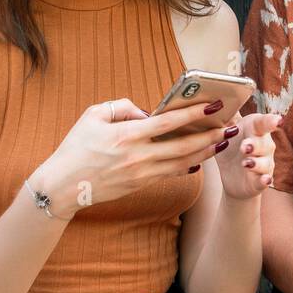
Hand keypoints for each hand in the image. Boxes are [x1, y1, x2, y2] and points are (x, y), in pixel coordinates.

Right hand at [32, 97, 236, 217]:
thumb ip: (121, 107)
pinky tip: (199, 160)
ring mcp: (141, 173)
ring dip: (204, 153)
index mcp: (127, 135)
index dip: (193, 113)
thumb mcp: (92, 115)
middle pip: (183, 146)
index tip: (213, 105)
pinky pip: (170, 174)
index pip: (168, 122)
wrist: (63, 186)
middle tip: (229, 128)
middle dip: (209, 136)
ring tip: (221, 143)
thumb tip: (145, 111)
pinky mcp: (140, 184)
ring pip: (182, 163)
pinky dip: (187, 166)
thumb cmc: (75, 147)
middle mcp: (138, 156)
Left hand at [215, 111, 278, 198]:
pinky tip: (264, 180)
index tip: (277, 120)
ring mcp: (264, 163)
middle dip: (255, 144)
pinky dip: (265, 180)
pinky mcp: (260, 181)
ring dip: (257, 162)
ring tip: (246, 163)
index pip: (263, 123)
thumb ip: (225, 116)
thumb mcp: (224, 130)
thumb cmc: (230, 146)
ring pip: (265, 162)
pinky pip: (265, 180)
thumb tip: (216, 99)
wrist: (231, 177)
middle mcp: (264, 145)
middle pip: (264, 143)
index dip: (270, 121)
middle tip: (245, 146)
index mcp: (255, 130)